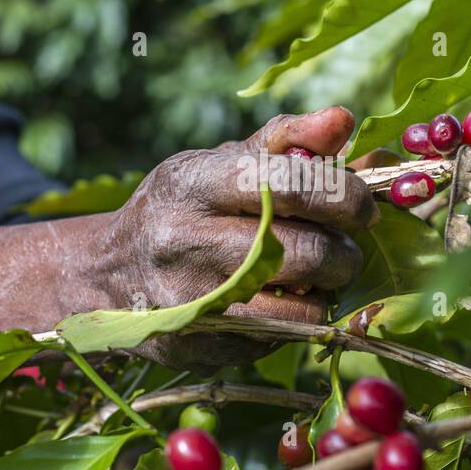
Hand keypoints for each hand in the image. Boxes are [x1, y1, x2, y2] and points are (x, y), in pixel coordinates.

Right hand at [100, 107, 377, 374]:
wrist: (107, 273)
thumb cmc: (185, 207)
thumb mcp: (222, 162)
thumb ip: (288, 139)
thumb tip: (343, 121)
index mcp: (195, 184)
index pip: (291, 185)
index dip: (345, 197)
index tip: (363, 208)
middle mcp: (185, 243)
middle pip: (306, 254)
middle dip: (344, 254)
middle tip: (345, 250)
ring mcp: (190, 303)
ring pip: (300, 310)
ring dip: (325, 294)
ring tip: (315, 277)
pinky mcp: (199, 348)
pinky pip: (278, 341)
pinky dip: (294, 322)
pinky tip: (279, 302)